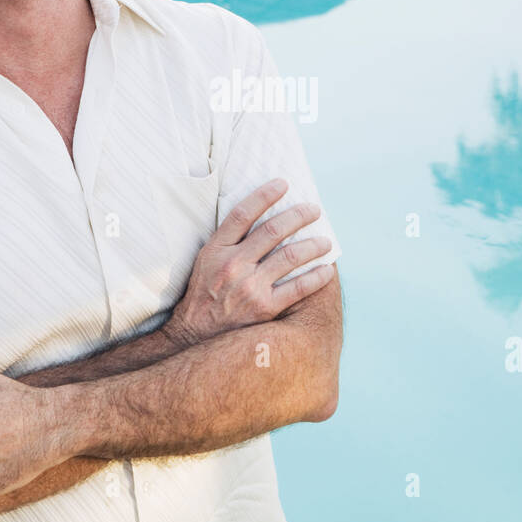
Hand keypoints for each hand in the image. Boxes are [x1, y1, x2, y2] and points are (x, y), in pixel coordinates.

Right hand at [163, 178, 335, 346]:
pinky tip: (327, 270)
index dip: (264, 195)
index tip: (283, 184)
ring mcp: (250, 286)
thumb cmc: (203, 295)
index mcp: (216, 250)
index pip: (242, 213)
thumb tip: (257, 217)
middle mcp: (233, 265)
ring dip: (314, 245)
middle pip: (272, 230)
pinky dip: (316, 277)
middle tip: (314, 210)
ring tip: (326, 241)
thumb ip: (227, 241)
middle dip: (298, 215)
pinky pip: (298, 288)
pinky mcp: (264, 308)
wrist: (194, 337)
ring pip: (290, 256)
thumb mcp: (205, 262)